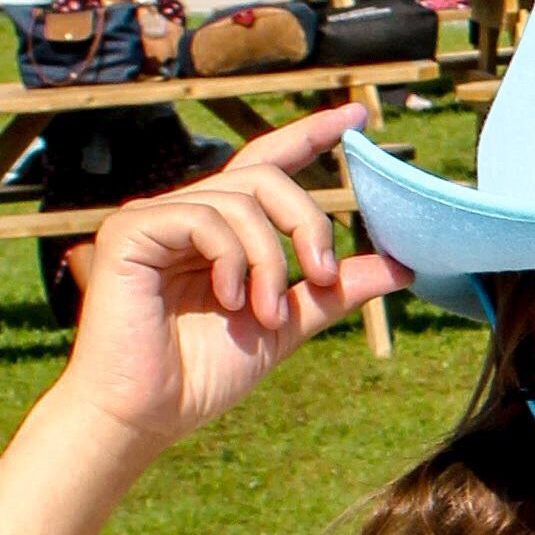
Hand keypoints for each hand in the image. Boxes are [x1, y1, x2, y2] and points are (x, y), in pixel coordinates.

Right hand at [56, 107, 403, 455]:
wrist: (145, 415)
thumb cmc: (202, 374)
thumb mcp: (286, 325)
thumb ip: (334, 290)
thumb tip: (402, 265)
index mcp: (220, 230)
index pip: (269, 163)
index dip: (312, 135)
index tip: (358, 119)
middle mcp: (188, 213)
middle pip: (268, 176)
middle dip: (308, 222)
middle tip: (320, 275)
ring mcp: (155, 218)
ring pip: (241, 199)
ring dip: (270, 259)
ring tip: (265, 313)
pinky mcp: (131, 230)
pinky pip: (204, 217)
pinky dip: (231, 259)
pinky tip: (228, 300)